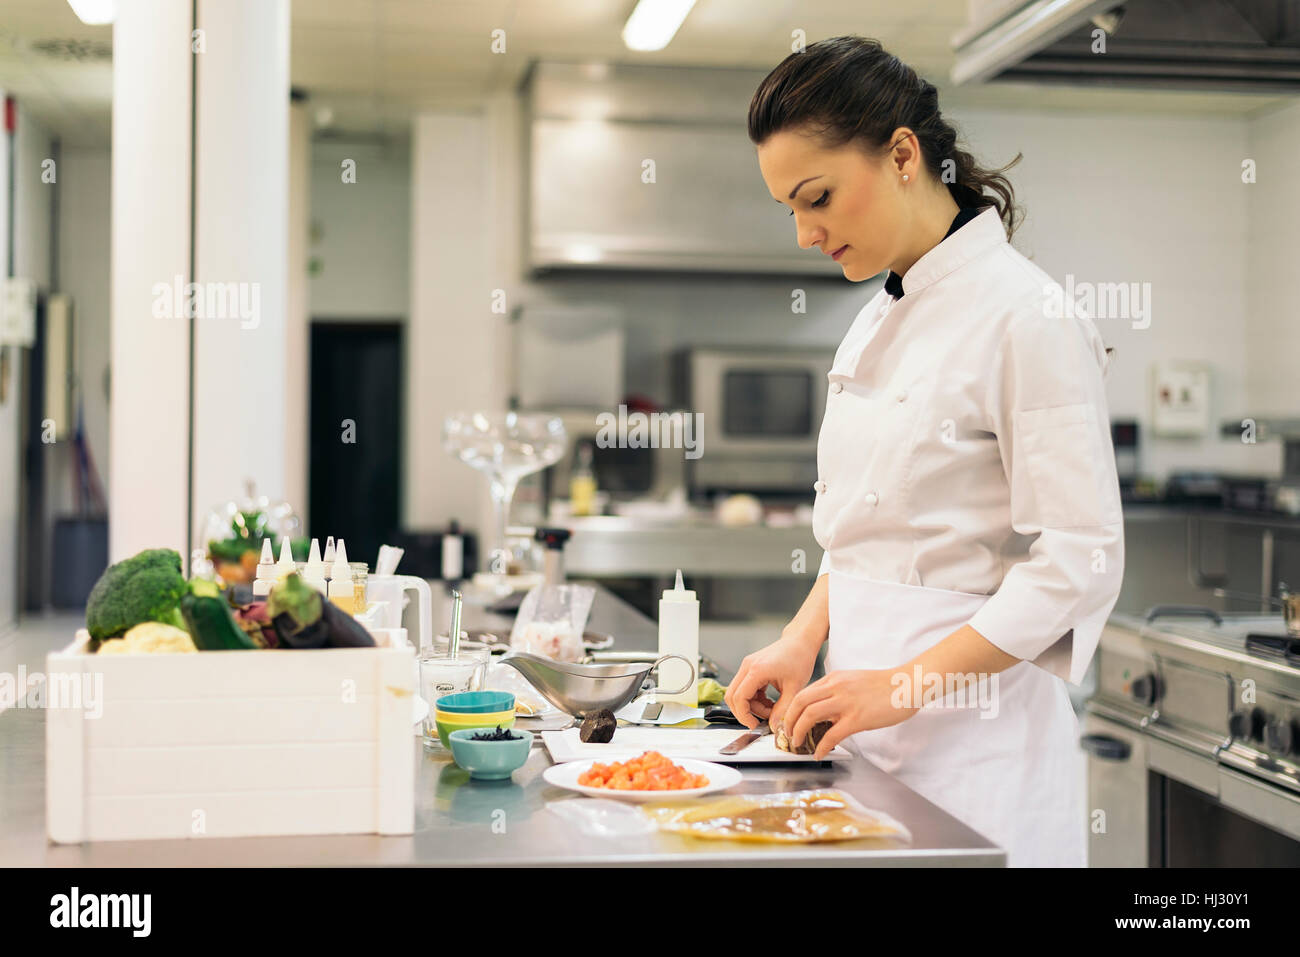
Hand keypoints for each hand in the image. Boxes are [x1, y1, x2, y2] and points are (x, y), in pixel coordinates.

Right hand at [724, 628, 820, 731]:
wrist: (800, 641)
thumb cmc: (799, 658)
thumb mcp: (795, 689)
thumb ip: (783, 710)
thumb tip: (774, 726)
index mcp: (757, 670)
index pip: (739, 697)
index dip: (744, 715)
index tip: (754, 725)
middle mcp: (747, 666)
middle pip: (732, 696)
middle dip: (743, 712)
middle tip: (759, 722)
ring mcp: (747, 666)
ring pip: (737, 693)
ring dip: (750, 706)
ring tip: (771, 710)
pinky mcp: (750, 668)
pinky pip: (744, 688)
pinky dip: (753, 699)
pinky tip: (769, 702)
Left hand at [780, 669, 919, 759]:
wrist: (907, 684)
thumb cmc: (884, 685)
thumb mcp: (854, 681)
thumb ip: (837, 692)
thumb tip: (825, 711)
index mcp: (834, 679)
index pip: (803, 693)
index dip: (792, 710)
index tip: (789, 722)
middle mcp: (835, 688)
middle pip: (799, 702)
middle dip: (789, 721)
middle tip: (787, 734)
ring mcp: (846, 703)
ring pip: (809, 716)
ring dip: (799, 731)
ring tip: (798, 743)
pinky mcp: (857, 718)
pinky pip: (831, 734)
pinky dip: (821, 746)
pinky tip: (819, 754)